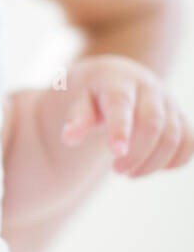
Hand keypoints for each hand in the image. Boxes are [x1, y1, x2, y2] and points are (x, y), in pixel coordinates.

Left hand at [60, 55, 193, 176]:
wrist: (119, 78)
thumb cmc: (94, 93)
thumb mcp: (79, 100)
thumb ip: (76, 118)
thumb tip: (69, 137)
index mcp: (119, 82)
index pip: (122, 104)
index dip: (121, 129)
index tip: (116, 153)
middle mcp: (149, 89)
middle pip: (153, 124)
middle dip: (137, 154)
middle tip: (117, 170)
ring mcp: (168, 103)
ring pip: (173, 137)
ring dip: (152, 163)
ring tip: (130, 173)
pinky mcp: (180, 117)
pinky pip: (188, 143)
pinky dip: (175, 161)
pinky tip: (151, 167)